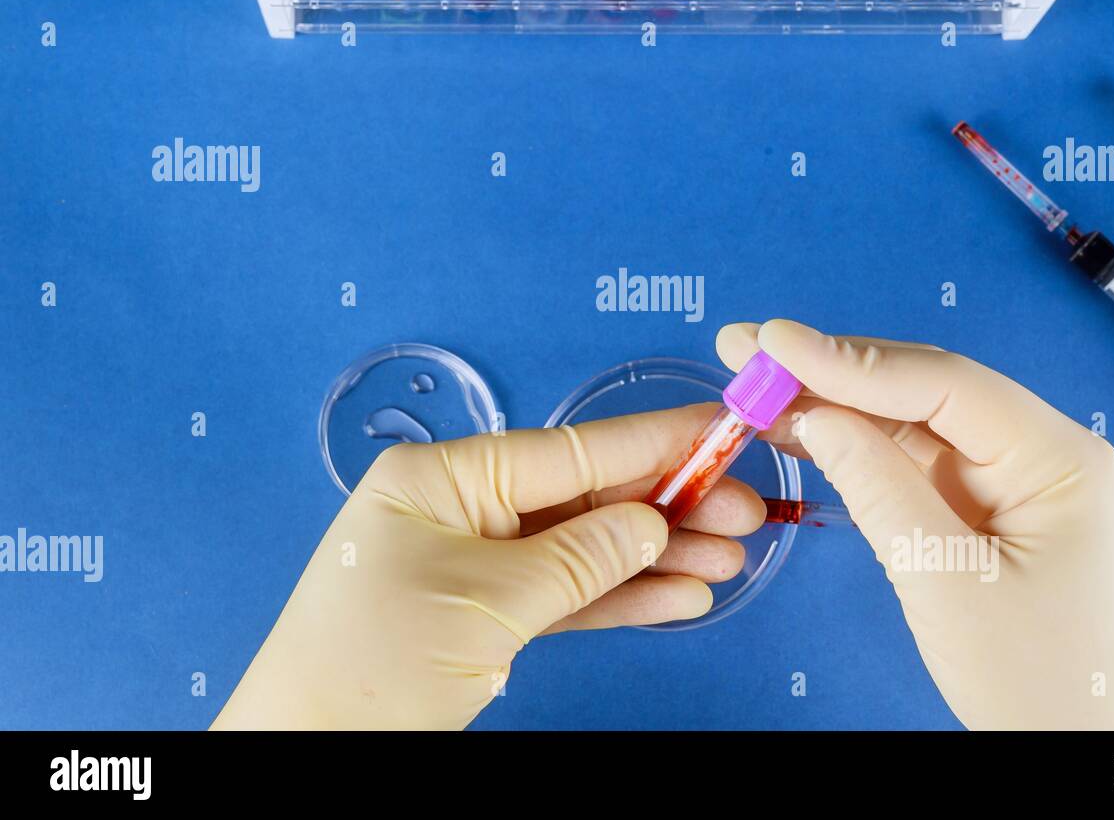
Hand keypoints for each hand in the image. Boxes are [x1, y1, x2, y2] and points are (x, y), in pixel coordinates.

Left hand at [212, 405, 765, 729]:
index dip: (650, 442)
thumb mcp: (486, 602)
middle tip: (743, 512)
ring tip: (726, 562)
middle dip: (666, 508)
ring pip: (584, 550)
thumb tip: (651, 523)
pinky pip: (564, 596)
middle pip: (584, 498)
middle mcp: (460, 508)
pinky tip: (678, 596)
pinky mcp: (485, 614)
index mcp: (444, 477)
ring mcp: (474, 562)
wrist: (306, 748)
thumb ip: (579, 558)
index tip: (715, 428)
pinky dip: (620, 598)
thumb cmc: (367, 663)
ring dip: (655, 558)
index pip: (568, 450)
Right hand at [717, 319, 1113, 729]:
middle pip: (920, 389)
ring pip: (905, 418)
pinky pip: (904, 457)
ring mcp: (1003, 474)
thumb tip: (814, 418)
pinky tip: (793, 425)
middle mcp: (1033, 448)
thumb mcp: (947, 582)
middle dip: (830, 370)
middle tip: (744, 348)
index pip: (944, 384)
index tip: (773, 343)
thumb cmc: (1034, 676)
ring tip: (751, 381)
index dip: (851, 360)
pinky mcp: (975, 502)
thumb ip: (879, 489)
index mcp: (1055, 456)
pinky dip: (848, 442)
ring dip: (829, 401)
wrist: (1079, 741)